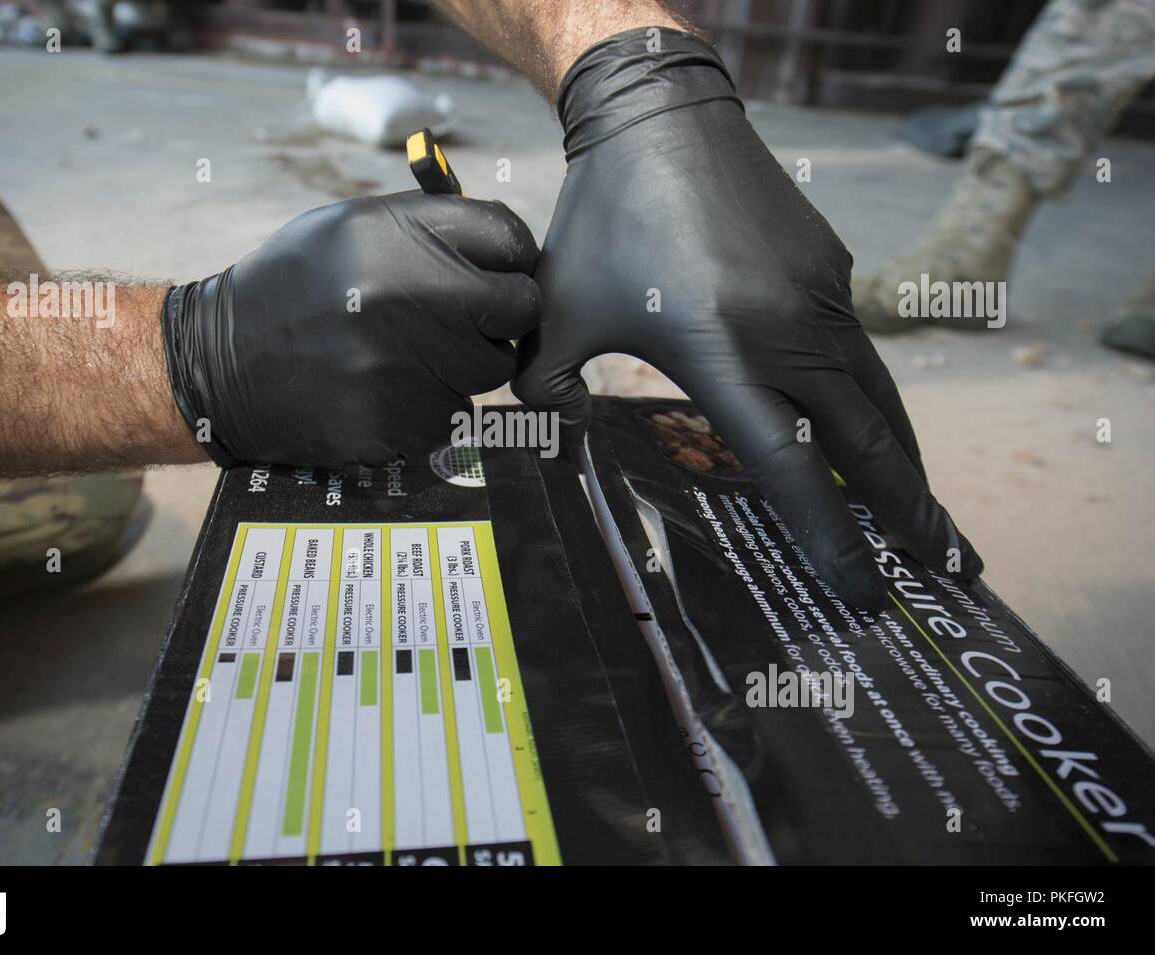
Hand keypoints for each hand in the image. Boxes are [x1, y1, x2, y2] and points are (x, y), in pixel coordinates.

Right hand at [163, 191, 540, 468]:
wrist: (223, 365)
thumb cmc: (295, 286)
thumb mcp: (350, 227)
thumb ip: (431, 228)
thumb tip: (509, 247)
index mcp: (399, 236)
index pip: (511, 240)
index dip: (510, 258)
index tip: (495, 271)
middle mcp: (412, 297)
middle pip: (519, 308)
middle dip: (500, 314)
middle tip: (462, 318)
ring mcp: (412, 368)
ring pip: (491, 367)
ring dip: (466, 361)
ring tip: (409, 352)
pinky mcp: (406, 424)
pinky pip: (455, 411)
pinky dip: (433, 403)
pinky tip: (386, 389)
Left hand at [514, 28, 981, 608]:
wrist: (664, 119)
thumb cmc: (606, 218)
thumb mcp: (561, 309)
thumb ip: (546, 382)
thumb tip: (549, 429)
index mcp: (720, 352)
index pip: (789, 463)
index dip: (827, 532)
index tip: (859, 584)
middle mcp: (786, 332)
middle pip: (866, 438)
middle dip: (905, 506)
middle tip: (936, 560)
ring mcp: (818, 297)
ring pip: (877, 394)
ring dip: (903, 454)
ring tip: (921, 506)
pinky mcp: (830, 268)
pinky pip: (859, 349)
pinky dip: (874, 398)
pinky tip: (871, 421)